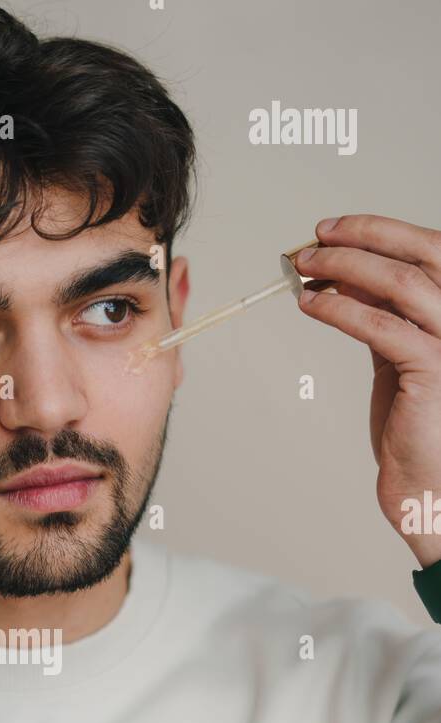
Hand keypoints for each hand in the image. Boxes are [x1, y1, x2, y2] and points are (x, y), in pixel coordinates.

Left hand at [295, 214, 440, 566]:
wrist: (430, 484)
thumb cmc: (417, 424)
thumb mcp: (399, 354)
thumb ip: (383, 313)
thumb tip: (346, 275)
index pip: (428, 248)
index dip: (380, 230)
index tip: (332, 229)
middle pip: (421, 253)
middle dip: (363, 237)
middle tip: (315, 239)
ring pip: (400, 283)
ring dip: (345, 268)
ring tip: (304, 269)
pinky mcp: (433, 369)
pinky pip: (380, 327)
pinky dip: (341, 310)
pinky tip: (312, 306)